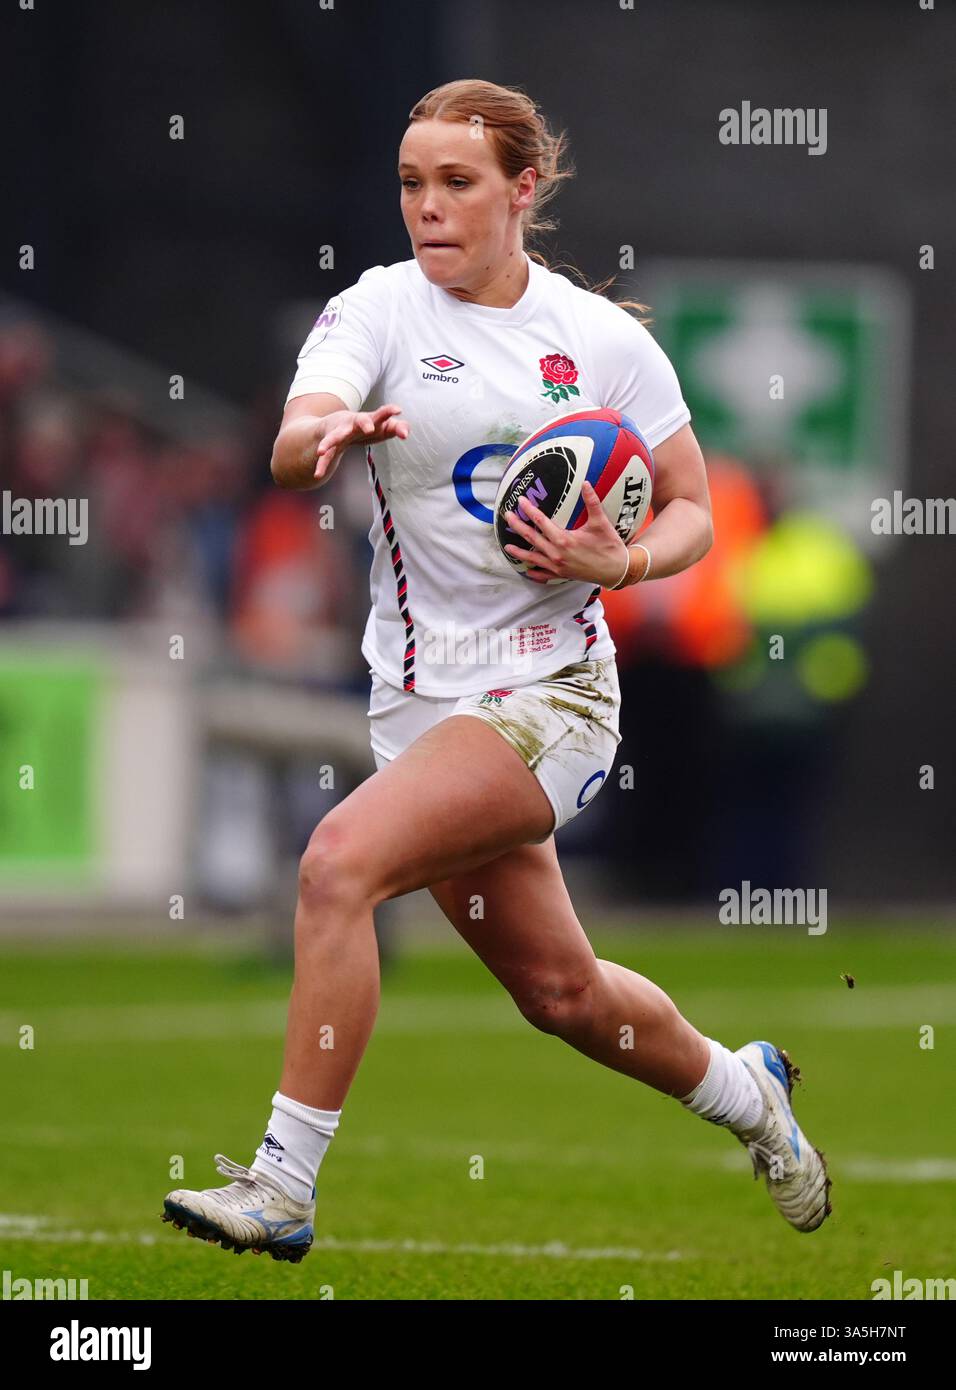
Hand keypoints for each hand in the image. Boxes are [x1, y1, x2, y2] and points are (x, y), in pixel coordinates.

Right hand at [314, 403, 409, 479]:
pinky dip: (322, 465)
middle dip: (364, 423)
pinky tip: (317, 475)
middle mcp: (353, 424)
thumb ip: (398, 428)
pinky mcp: (331, 445)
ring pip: (334, 437)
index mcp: (368, 419)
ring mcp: (340, 433)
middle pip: (359, 421)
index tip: (398, 410)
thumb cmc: (366, 426)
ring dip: (329, 443)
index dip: (388, 412)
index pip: (380, 414)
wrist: (337, 423)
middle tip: (370, 428)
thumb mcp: (383, 426)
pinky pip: (327, 457)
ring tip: (321, 451)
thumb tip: (406, 433)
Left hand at [503, 480, 629, 585]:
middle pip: (531, 538)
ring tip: (508, 546)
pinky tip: (527, 570)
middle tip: (508, 516)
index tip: (521, 501)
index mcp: (564, 540)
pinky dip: (533, 572)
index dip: (529, 510)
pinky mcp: (562, 575)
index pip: (541, 521)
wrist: (617, 570)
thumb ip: (592, 502)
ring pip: (533, 558)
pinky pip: (543, 575)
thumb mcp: (601, 523)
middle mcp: (557, 554)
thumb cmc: (609, 546)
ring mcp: (557, 567)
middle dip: (517, 526)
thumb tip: (586, 483)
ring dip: (519, 552)